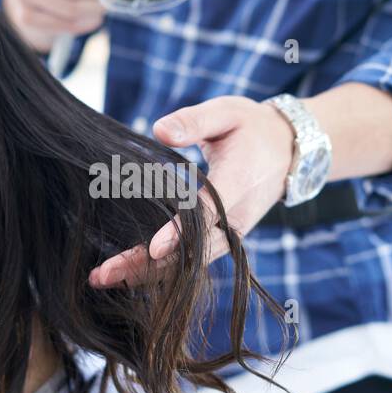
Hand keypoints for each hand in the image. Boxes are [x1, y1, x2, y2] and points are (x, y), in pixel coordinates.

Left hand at [87, 96, 295, 287]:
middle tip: (102, 274)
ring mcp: (233, 234)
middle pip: (192, 250)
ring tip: (103, 280)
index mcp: (240, 181)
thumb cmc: (251, 127)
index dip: (181, 232)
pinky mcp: (225, 240)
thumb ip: (193, 121)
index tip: (153, 248)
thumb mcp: (227, 112)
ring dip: (147, 274)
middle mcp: (238, 217)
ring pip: (189, 263)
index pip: (209, 212)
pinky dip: (160, 271)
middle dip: (146, 264)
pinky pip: (192, 262)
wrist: (288, 150)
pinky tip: (127, 276)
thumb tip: (158, 130)